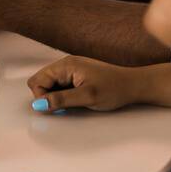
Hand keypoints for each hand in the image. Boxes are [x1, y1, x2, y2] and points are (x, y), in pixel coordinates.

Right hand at [26, 55, 141, 111]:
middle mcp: (66, 64)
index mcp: (66, 65)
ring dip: (56, 96)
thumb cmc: (114, 89)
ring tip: (75, 101)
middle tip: (66, 105)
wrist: (133, 85)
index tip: (57, 107)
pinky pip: (60, 86)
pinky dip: (63, 95)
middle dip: (47, 96)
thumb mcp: (87, 97)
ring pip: (50, 85)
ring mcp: (71, 69)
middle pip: (41, 81)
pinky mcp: (76, 76)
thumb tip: (39, 105)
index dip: (42, 97)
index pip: (37, 81)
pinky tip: (77, 99)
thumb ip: (61, 100)